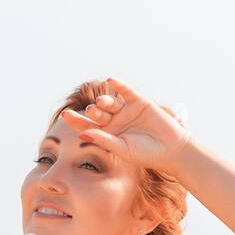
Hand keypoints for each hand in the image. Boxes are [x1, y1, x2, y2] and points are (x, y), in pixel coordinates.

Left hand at [60, 76, 191, 173]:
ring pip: (110, 102)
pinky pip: (126, 91)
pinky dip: (119, 85)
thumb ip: (103, 140)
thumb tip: (82, 134)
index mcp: (107, 135)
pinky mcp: (139, 102)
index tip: (64, 115)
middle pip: (97, 113)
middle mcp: (114, 121)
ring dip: (104, 101)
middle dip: (92, 112)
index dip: (76, 120)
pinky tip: (110, 81)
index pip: (87, 126)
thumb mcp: (121, 148)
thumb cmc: (144, 154)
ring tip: (101, 103)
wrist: (169, 149)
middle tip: (91, 111)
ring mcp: (126, 111)